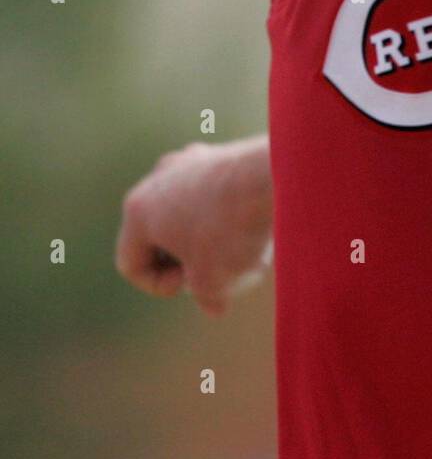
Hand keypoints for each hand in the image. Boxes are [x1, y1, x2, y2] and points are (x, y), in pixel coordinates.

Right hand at [115, 136, 272, 316]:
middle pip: (163, 237)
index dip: (161, 286)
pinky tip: (260, 229)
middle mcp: (158, 180)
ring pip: (192, 216)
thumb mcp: (212, 281)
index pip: (131, 264)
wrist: (272, 176)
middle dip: (190, 262)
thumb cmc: (231, 230)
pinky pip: (217, 196)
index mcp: (138, 210)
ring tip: (248, 254)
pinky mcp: (221, 155)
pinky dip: (231, 217)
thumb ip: (205, 296)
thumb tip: (214, 304)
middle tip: (220, 273)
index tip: (194, 284)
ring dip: (214, 241)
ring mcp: (190, 162)